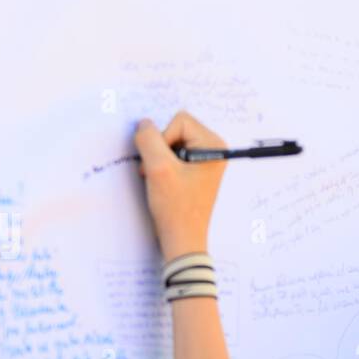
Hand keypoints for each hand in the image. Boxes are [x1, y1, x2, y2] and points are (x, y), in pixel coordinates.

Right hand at [134, 112, 226, 260]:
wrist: (182, 239)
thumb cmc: (176, 208)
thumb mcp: (158, 168)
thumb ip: (148, 139)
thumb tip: (144, 123)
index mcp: (214, 145)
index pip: (179, 120)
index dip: (163, 138)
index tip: (164, 165)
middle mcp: (214, 149)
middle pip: (176, 128)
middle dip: (160, 148)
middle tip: (159, 173)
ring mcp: (205, 160)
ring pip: (171, 142)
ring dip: (158, 158)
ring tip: (160, 179)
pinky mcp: (196, 170)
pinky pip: (172, 154)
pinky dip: (162, 166)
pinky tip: (163, 183)